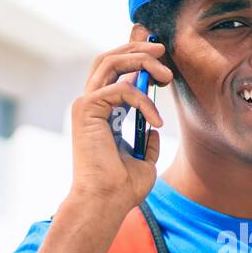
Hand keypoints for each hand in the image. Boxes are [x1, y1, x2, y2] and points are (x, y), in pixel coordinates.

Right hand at [68, 25, 172, 218]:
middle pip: (109, 59)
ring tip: (166, 74)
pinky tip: (156, 121)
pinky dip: (143, 101)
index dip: (135, 59)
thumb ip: (146, 140)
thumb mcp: (143, 160)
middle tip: (164, 50)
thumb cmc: (121, 188)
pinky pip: (121, 90)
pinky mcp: (87, 110)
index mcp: (100, 114)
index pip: (114, 72)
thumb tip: (154, 130)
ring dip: (141, 62)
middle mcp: (89, 105)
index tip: (162, 61)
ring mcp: (85, 105)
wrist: (106, 202)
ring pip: (110, 62)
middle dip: (137, 50)